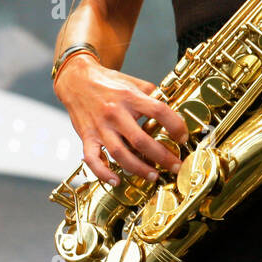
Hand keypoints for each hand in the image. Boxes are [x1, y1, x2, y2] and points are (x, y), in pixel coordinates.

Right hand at [54, 55, 188, 185]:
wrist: (77, 80)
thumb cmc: (109, 83)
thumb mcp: (134, 83)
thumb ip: (152, 95)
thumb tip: (173, 109)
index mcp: (130, 98)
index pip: (159, 111)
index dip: (175, 126)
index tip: (183, 138)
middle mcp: (115, 113)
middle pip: (141, 140)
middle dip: (162, 156)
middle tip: (175, 166)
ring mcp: (100, 127)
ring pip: (120, 153)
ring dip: (138, 168)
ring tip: (153, 176)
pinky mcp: (86, 137)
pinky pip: (92, 159)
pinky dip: (103, 173)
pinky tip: (116, 181)